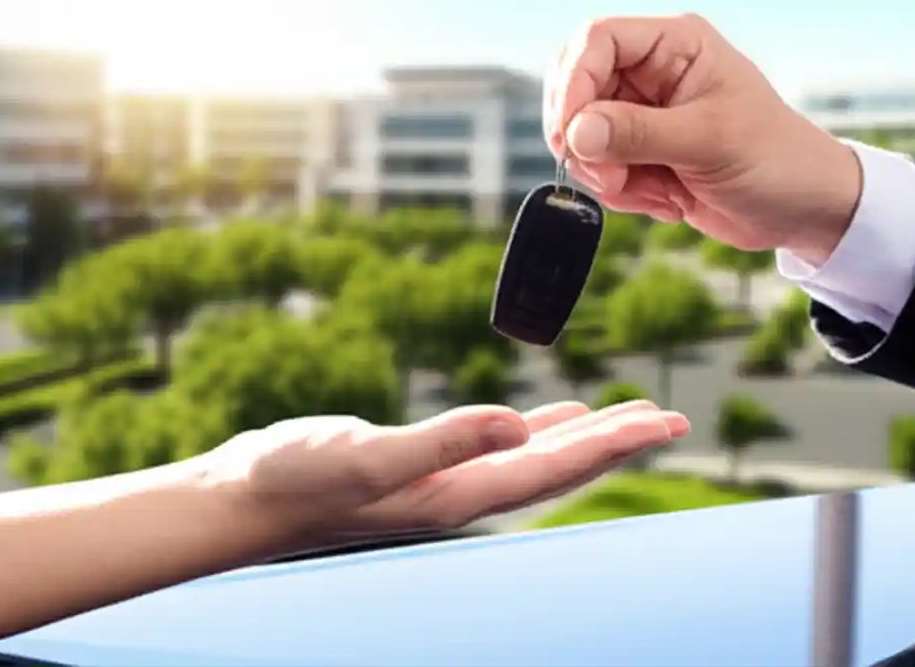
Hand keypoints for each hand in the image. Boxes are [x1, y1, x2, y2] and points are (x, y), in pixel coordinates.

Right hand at [201, 400, 688, 555]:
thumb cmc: (293, 482)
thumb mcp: (366, 457)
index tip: (663, 423)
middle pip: (560, 467)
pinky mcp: (423, 463)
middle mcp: (461, 493)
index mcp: (457, 495)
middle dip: (617, 442)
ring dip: (585, 435)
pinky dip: (537, 428)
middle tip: (672, 419)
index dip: (612, 444)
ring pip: (536, 455)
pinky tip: (551, 417)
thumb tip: (519, 424)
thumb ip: (443, 441)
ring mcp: (443, 479)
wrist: (242, 499)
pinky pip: (499, 444)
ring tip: (629, 417)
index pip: (554, 469)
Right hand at [544, 14, 862, 264]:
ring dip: (607, 175)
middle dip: (583, 139)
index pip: (597, 41)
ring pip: (580, 136)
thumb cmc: (775, 160)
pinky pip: (597, 169)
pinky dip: (621, 193)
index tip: (572, 134)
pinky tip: (667, 199)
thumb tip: (576, 132)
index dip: (574, 84)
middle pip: (576, 88)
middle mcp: (651, 71)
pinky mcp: (638, 152)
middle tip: (609, 178)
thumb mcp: (709, 142)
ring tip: (659, 192)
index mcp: (675, 44)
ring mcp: (641, 113)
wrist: (801, 209)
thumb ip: (639, 134)